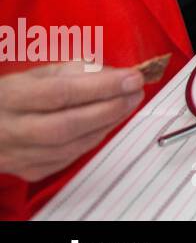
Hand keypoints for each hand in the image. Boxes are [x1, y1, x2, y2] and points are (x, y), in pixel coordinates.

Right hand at [0, 63, 143, 181]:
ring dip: (106, 125)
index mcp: (12, 97)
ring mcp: (18, 155)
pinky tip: (106, 124)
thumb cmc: (15, 94)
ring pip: (70, 148)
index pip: (60, 93)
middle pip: (66, 126)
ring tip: (127, 105)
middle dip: (109, 109)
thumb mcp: (38, 74)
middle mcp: (12, 129)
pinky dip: (91, 141)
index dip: (101, 87)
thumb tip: (116, 75)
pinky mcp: (28, 170)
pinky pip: (67, 159)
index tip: (132, 78)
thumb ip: (76, 72)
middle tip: (135, 93)